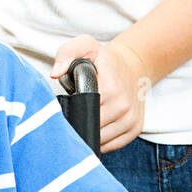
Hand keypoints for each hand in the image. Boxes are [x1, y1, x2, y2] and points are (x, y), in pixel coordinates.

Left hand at [50, 34, 151, 152]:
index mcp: (111, 88)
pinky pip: (113, 145)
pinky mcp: (136, 129)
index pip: (84, 112)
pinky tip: (95, 128)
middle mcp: (124, 106)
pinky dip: (101, 141)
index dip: (72, 113)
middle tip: (72, 116)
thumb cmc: (105, 60)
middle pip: (92, 129)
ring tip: (83, 121)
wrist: (133, 66)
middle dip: (79, 125)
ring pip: (102, 140)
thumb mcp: (85, 46)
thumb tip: (55, 72)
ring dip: (89, 135)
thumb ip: (66, 53)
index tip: (65, 109)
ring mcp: (132, 119)